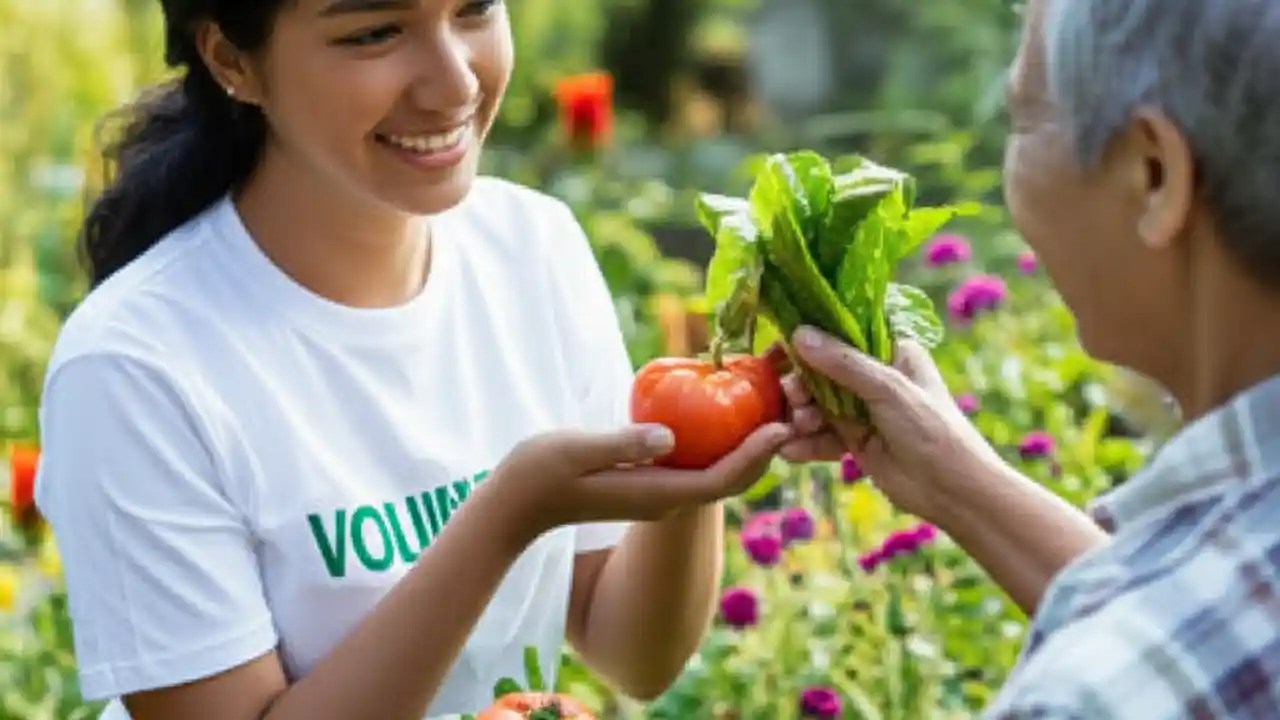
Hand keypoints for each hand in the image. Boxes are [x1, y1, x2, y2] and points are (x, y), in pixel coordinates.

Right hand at [492, 419, 792, 540]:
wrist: (513, 508)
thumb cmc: (537, 476)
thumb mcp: (574, 450)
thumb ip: (621, 442)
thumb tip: (670, 436)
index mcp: (654, 495)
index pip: (719, 480)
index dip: (755, 455)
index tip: (781, 426)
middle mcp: (664, 500)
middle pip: (728, 479)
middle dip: (763, 449)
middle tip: (790, 408)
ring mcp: (656, 495)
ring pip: (716, 473)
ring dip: (746, 445)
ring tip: (768, 405)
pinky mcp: (646, 484)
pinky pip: (695, 465)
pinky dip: (718, 442)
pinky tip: (722, 412)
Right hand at [779, 326, 1005, 520]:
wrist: (951, 490)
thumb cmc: (930, 429)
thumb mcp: (888, 388)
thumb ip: (842, 363)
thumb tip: (799, 333)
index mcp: (890, 351)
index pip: (842, 335)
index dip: (811, 341)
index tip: (782, 351)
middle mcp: (874, 376)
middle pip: (821, 372)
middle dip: (802, 388)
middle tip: (794, 401)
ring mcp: (863, 409)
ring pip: (817, 405)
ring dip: (801, 417)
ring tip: (794, 430)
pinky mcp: (854, 440)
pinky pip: (821, 435)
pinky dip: (806, 442)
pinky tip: (791, 450)